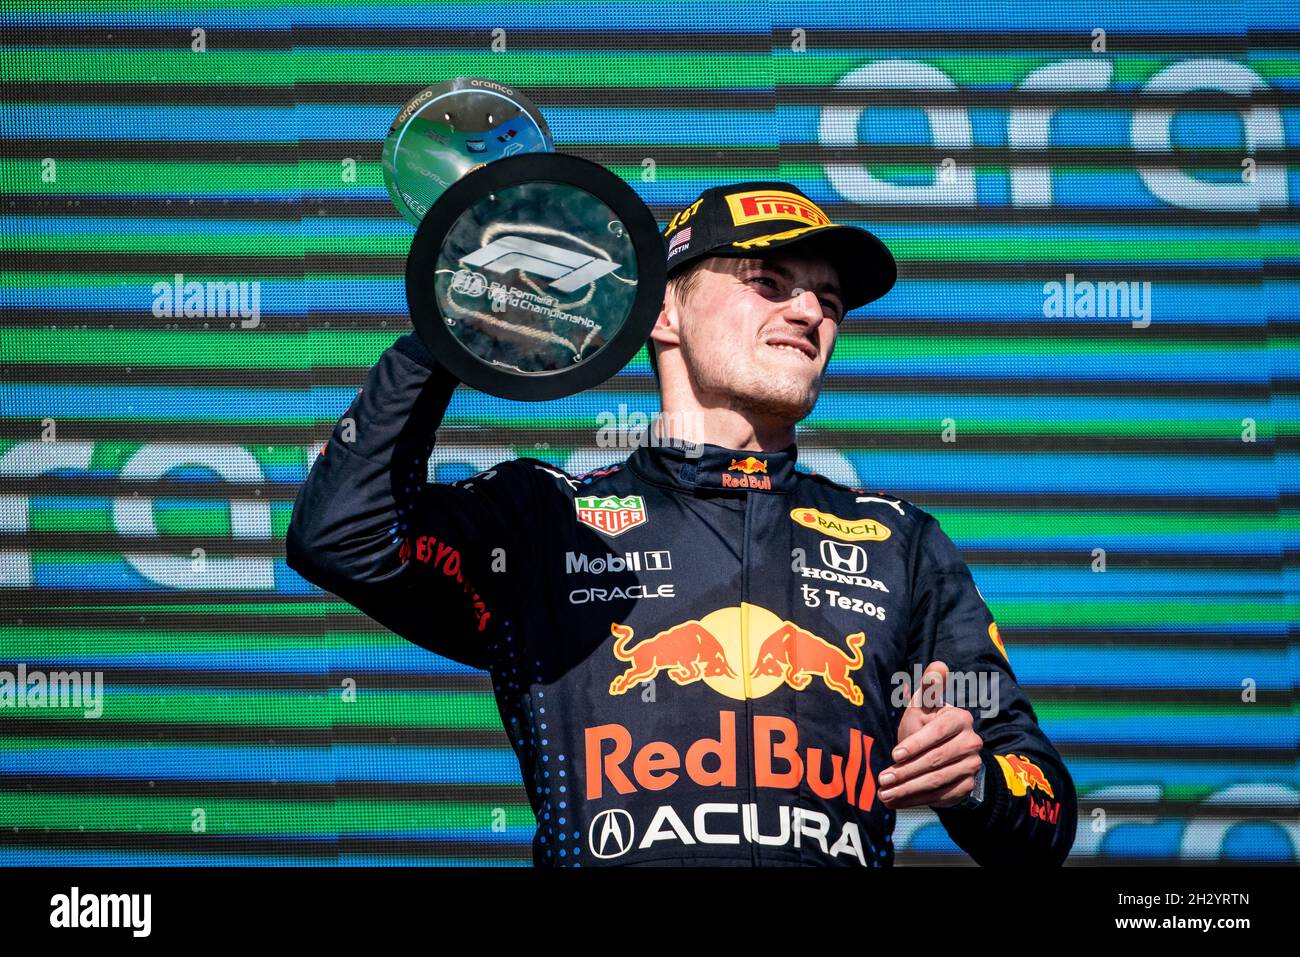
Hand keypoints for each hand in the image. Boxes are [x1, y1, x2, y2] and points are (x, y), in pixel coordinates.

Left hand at [879, 660, 983, 808]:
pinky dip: (917, 800)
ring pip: (937, 781)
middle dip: (906, 772)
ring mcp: (971, 766)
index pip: (937, 732)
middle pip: (935, 760)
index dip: (916, 743)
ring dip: (908, 790)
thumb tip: (939, 665)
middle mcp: (972, 742)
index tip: (895, 754)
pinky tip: (897, 802)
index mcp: (960, 719)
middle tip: (882, 780)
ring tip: (885, 794)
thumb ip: (929, 687)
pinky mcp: (966, 786)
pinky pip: (941, 796)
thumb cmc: (926, 725)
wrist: (943, 753)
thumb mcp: (923, 706)